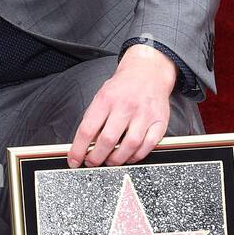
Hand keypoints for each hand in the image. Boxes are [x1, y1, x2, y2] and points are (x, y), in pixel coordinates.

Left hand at [67, 44, 176, 167]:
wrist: (148, 72)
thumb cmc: (122, 87)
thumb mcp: (101, 96)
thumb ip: (93, 119)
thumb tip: (84, 145)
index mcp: (106, 99)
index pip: (87, 130)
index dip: (78, 150)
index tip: (74, 160)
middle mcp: (126, 106)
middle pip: (108, 140)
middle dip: (96, 158)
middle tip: (92, 162)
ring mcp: (144, 114)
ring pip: (129, 146)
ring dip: (116, 160)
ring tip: (109, 161)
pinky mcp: (159, 121)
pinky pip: (148, 146)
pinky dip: (136, 156)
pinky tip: (128, 157)